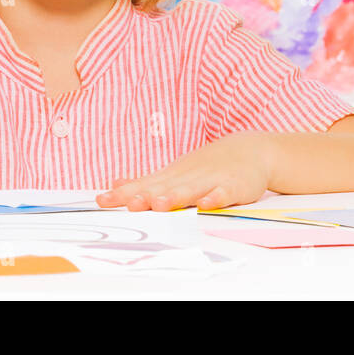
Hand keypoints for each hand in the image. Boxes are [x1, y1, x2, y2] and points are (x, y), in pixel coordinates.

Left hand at [95, 132, 272, 210]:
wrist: (250, 150)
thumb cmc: (206, 167)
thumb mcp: (174, 173)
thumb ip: (145, 183)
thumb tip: (114, 185)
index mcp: (172, 176)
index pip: (144, 186)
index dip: (125, 194)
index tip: (103, 201)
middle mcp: (188, 177)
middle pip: (165, 187)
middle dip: (147, 196)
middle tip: (131, 205)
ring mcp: (211, 180)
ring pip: (192, 189)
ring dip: (177, 196)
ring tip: (161, 204)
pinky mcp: (235, 186)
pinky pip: (225, 192)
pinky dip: (217, 197)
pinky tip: (207, 204)